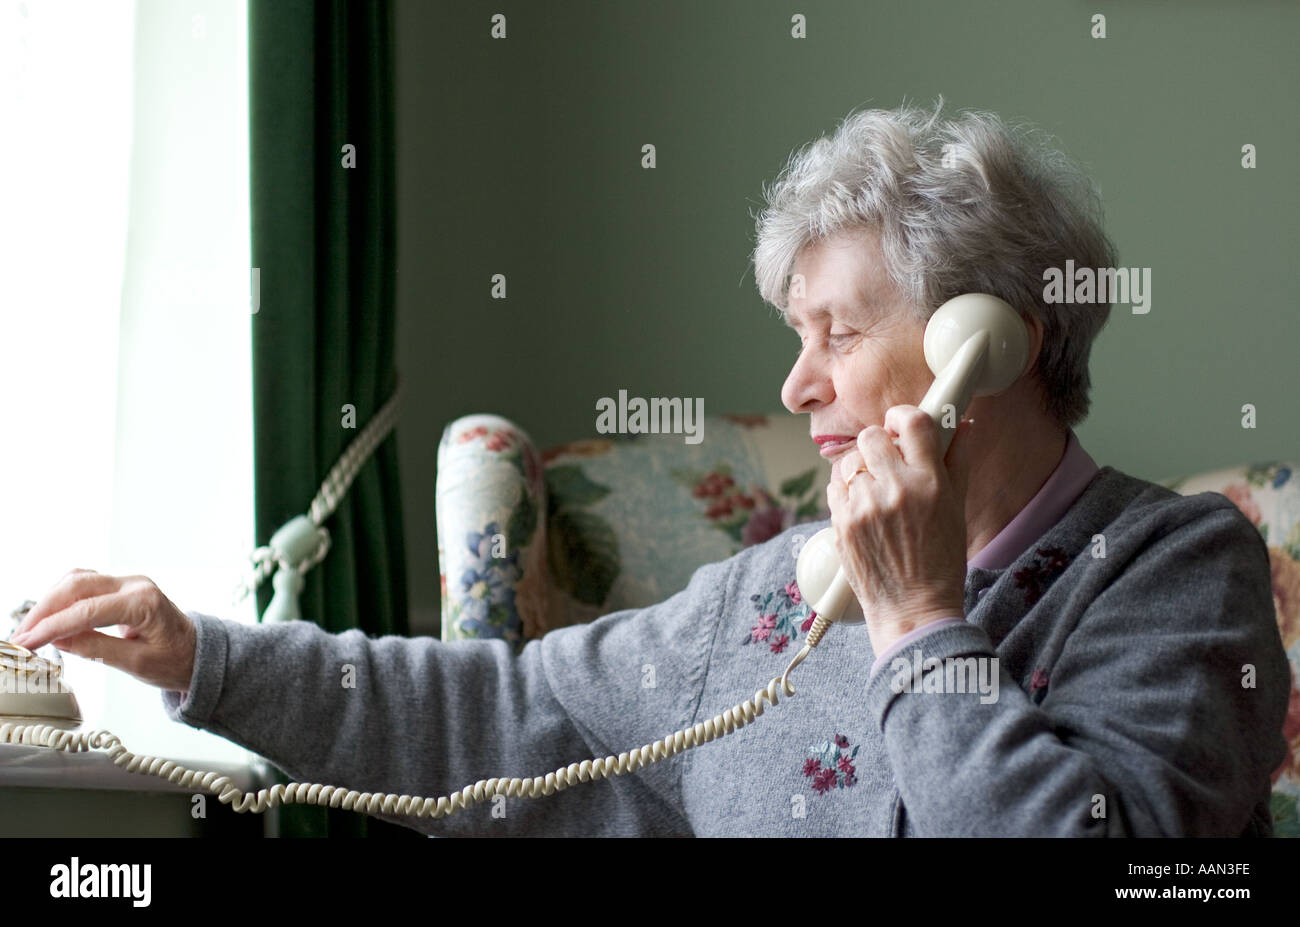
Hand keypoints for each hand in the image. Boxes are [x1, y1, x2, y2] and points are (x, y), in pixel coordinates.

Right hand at [10, 569, 196, 692]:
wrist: (196, 654)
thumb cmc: (175, 661)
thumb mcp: (136, 663)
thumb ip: (96, 648)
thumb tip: (60, 640)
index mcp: (144, 603)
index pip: (87, 610)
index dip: (52, 627)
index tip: (27, 642)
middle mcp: (136, 585)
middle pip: (77, 586)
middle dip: (44, 610)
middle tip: (22, 636)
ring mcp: (129, 583)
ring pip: (78, 580)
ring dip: (49, 602)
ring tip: (31, 629)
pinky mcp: (122, 588)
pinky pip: (85, 585)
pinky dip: (62, 599)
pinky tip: (49, 618)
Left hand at [826, 406, 972, 652]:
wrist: (913, 608)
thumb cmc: (940, 561)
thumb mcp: (956, 509)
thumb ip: (956, 462)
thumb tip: (963, 424)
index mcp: (931, 483)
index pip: (914, 423)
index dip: (904, 416)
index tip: (901, 424)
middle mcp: (896, 490)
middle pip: (872, 436)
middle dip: (878, 444)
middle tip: (887, 462)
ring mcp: (865, 506)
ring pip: (850, 462)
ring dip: (860, 469)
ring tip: (875, 491)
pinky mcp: (841, 522)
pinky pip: (835, 486)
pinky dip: (846, 491)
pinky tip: (862, 508)